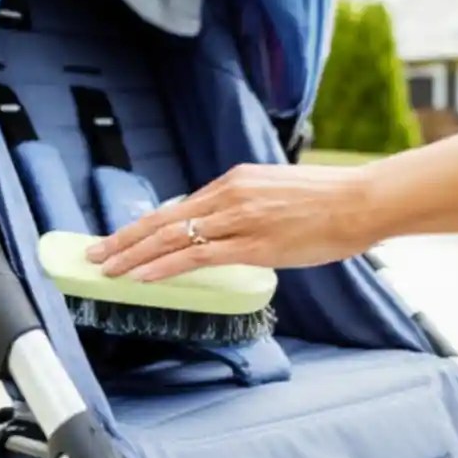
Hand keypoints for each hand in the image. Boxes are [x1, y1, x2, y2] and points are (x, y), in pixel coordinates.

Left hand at [85, 163, 376, 279]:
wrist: (362, 201)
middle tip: (95, 253)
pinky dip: (162, 267)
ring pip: (171, 237)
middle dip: (124, 238)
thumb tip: (234, 232)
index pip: (180, 206)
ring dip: (132, 254)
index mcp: (237, 181)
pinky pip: (195, 256)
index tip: (122, 238)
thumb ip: (252, 211)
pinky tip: (140, 277)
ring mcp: (239, 219)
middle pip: (164, 219)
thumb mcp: (281, 196)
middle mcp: (230, 194)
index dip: (146, 225)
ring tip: (106, 269)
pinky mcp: (251, 244)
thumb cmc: (331, 203)